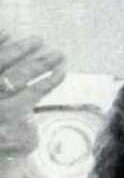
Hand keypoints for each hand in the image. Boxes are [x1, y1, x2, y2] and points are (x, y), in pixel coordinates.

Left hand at [0, 35, 65, 159]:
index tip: (63, 70)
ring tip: (37, 39)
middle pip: (18, 74)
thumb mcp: (12, 145)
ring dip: (20, 48)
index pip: (33, 92)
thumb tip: (36, 133)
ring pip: (1, 60)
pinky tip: (7, 32)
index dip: (49, 81)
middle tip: (58, 53)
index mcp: (7, 113)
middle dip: (40, 63)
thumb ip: (23, 139)